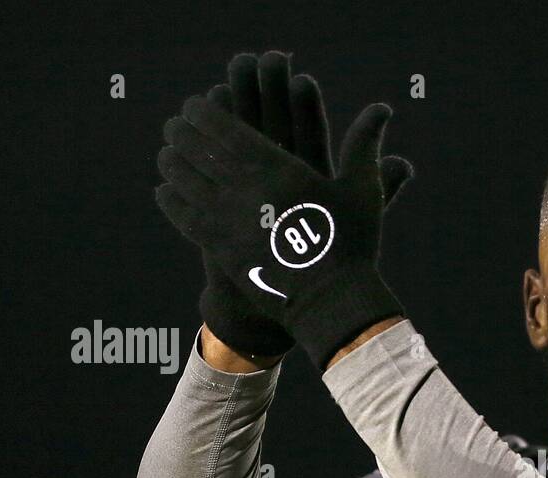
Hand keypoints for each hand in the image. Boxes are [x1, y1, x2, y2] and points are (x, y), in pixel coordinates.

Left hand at [156, 87, 409, 370]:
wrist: (332, 302)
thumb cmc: (352, 244)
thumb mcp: (363, 191)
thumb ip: (363, 145)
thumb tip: (382, 108)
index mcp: (279, 168)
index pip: (224, 127)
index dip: (202, 112)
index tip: (194, 106)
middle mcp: (247, 189)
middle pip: (197, 148)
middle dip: (180, 133)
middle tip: (174, 128)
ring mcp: (229, 220)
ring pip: (183, 180)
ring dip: (171, 163)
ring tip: (168, 156)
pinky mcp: (219, 249)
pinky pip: (182, 216)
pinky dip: (170, 199)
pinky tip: (166, 191)